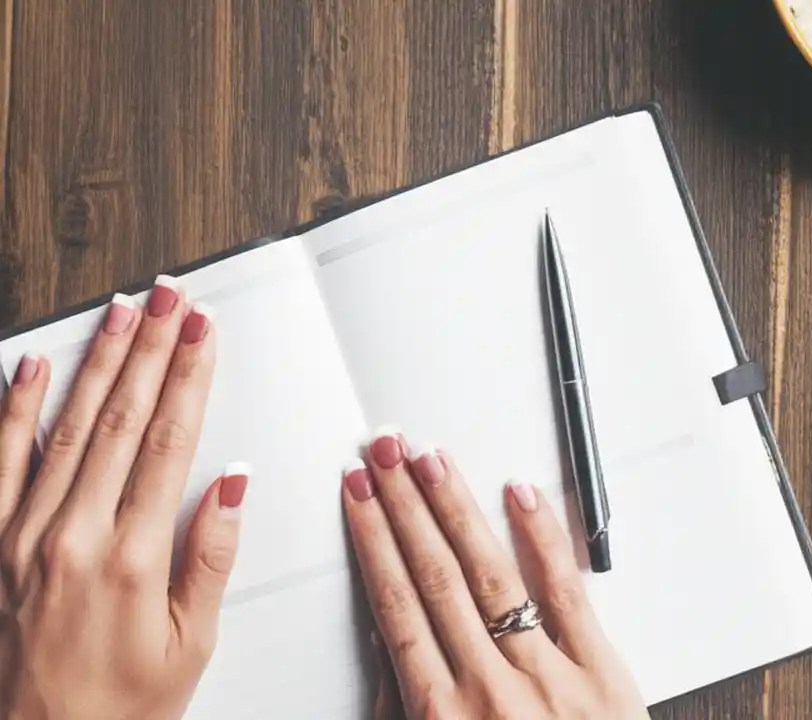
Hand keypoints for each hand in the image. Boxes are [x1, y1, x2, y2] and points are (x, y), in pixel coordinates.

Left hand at [0, 283, 246, 718]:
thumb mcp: (189, 643)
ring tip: (122, 311)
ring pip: (67, 426)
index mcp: (130, 558)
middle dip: (152, 348)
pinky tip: (34, 367)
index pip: (169, 442)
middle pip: (122, 418)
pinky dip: (16, 409)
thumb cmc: (117, 705)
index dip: (191, 377)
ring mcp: (23, 536)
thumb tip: (229, 482)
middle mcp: (71, 536)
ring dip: (99, 362)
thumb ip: (209, 554)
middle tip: (171, 296)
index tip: (204, 332)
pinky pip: (0, 460)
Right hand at [343, 431, 647, 718]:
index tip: (356, 498)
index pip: (396, 607)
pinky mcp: (603, 670)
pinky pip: (568, 591)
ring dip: (456, 508)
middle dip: (403, 506)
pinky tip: (519, 493)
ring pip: (491, 573)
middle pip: (435, 576)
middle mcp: (490, 689)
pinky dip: (543, 537)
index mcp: (442, 717)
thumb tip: (391, 641)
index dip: (373, 543)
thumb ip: (411, 709)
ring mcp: (549, 674)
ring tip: (430, 458)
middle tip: (382, 453)